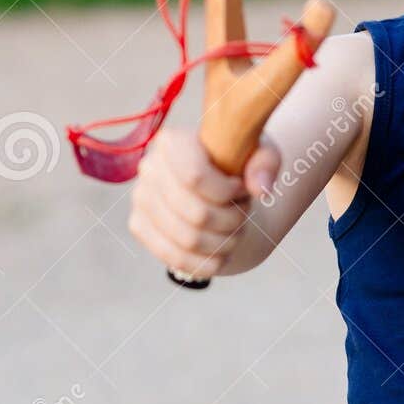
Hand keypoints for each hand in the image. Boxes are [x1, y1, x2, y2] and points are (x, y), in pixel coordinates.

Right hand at [128, 128, 279, 280]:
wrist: (211, 183)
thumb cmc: (236, 163)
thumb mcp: (259, 153)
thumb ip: (265, 163)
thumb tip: (261, 190)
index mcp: (173, 141)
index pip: (195, 177)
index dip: (227, 193)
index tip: (242, 190)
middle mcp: (150, 166)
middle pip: (197, 214)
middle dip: (231, 221)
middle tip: (242, 214)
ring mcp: (141, 197)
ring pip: (188, 239)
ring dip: (222, 243)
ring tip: (234, 231)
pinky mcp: (138, 225)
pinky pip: (172, 256)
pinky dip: (203, 263)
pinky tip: (220, 256)